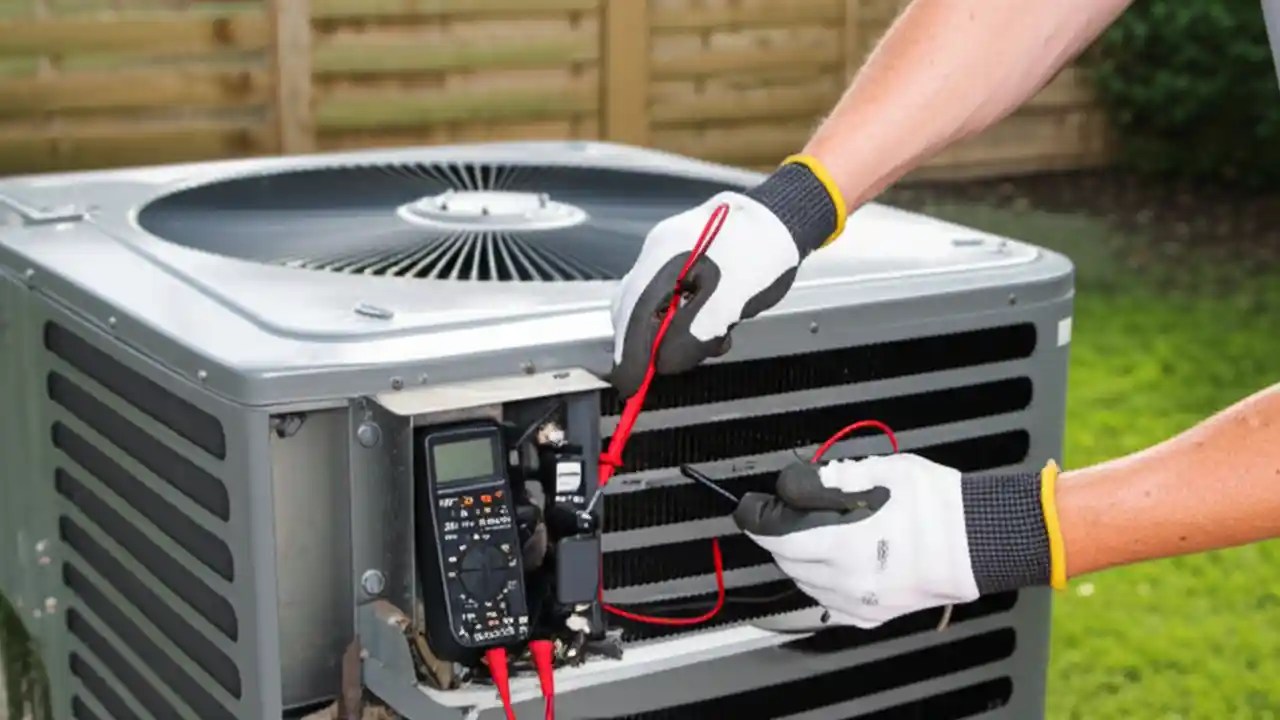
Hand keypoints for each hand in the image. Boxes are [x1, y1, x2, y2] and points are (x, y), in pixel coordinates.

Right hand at [608, 159, 844, 397]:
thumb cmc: (764, 251)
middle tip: (659, 371)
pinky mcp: (682, 258)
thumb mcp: (733, 300)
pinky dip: (681, 318)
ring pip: (651, 304)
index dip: (629, 353)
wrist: (786, 217)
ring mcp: (668, 252)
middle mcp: (658, 250)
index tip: (630, 385)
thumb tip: (664, 363)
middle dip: (644, 344)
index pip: (634, 312)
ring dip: (669, 332)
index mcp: (666, 254)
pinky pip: (667, 295)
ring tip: (708, 343)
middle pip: (633, 307)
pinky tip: (711, 327)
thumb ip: (695, 333)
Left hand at [733, 454, 979, 628]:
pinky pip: (829, 603)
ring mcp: (858, 602)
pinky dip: (822, 583)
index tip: (751, 506)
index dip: (757, 516)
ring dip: (798, 558)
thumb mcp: (882, 471)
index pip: (775, 534)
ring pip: (804, 582)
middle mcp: (844, 579)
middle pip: (785, 559)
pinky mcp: (873, 615)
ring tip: (816, 533)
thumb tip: (800, 481)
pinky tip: (835, 564)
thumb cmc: (934, 503)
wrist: (980, 542)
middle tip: (789, 511)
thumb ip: (833, 477)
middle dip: (778, 534)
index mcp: (842, 543)